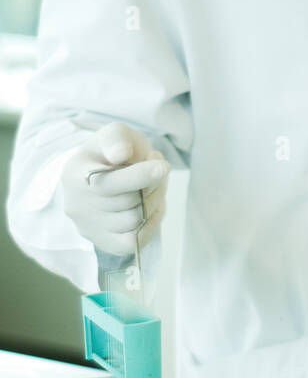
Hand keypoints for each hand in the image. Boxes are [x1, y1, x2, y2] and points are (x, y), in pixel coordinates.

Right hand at [60, 121, 169, 255]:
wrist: (102, 172)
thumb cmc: (112, 151)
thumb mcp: (114, 134)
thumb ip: (117, 140)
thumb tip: (120, 154)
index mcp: (74, 174)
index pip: (108, 182)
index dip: (140, 176)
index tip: (163, 167)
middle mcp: (75, 204)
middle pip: (127, 202)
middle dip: (152, 185)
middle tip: (159, 170)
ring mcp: (87, 227)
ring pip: (134, 221)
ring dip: (154, 202)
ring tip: (154, 185)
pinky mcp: (103, 242)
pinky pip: (133, 242)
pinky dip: (150, 224)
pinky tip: (152, 207)